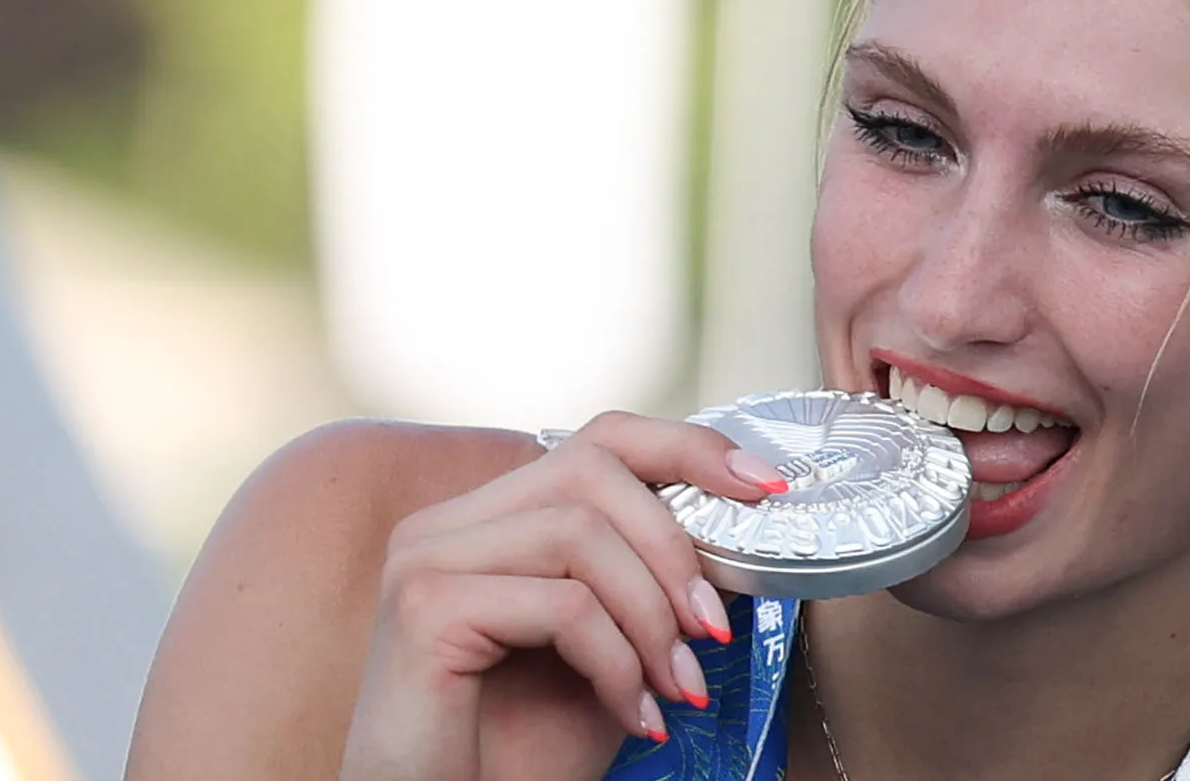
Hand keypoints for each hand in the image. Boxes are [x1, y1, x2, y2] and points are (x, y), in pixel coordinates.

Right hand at [338, 410, 789, 780]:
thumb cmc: (524, 754)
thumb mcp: (615, 653)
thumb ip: (655, 584)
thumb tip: (744, 528)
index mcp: (489, 520)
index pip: (598, 440)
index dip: (688, 448)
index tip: (765, 488)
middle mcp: (447, 523)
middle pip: (591, 469)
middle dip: (673, 548)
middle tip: (712, 631)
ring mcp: (426, 557)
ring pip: (578, 533)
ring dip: (652, 616)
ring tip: (678, 688)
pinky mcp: (424, 607)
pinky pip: (561, 605)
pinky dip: (617, 663)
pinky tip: (634, 719)